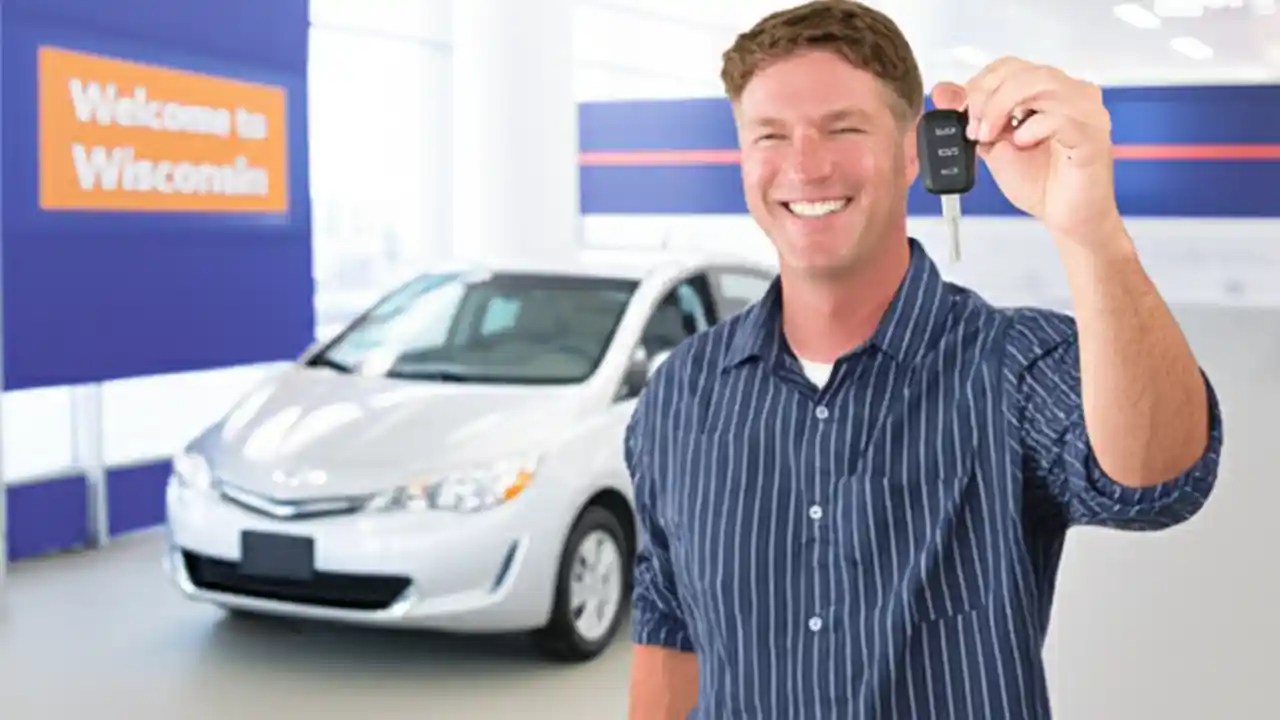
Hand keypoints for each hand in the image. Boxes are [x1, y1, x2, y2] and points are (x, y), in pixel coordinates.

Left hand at [931, 58, 1127, 250]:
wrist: (1066, 218)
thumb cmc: (1040, 183)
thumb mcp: (993, 145)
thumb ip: (973, 118)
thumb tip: (943, 92)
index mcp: (1047, 92)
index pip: (1008, 66)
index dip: (978, 85)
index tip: (961, 112)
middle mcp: (1070, 93)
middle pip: (1021, 71)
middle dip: (986, 97)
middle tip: (974, 128)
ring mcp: (1085, 110)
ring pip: (1040, 82)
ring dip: (1002, 107)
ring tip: (990, 136)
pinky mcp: (1092, 132)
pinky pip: (1059, 115)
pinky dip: (1031, 129)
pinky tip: (1022, 144)